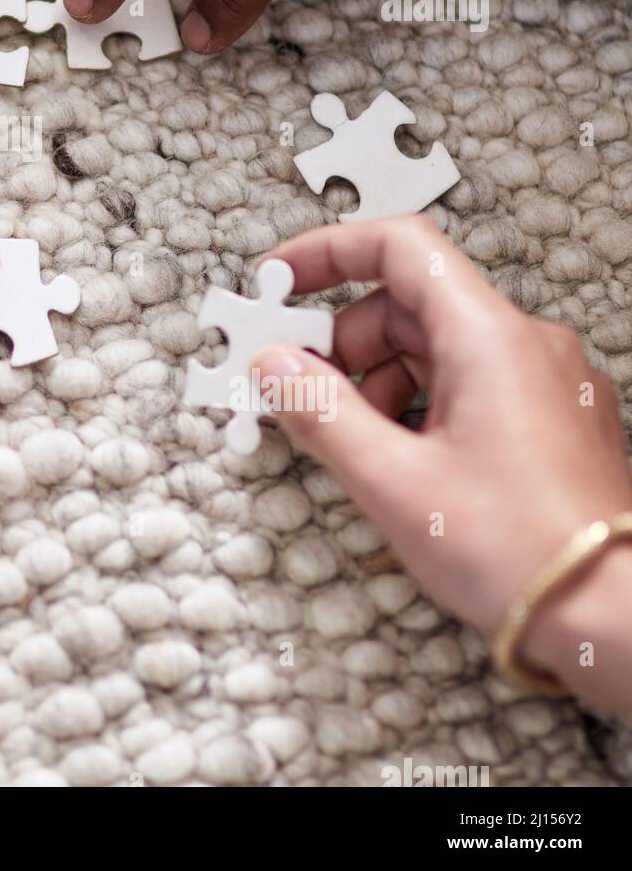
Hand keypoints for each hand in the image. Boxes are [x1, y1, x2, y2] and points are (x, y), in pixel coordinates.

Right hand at [253, 217, 631, 710]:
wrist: (617, 624)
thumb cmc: (523, 554)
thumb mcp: (393, 482)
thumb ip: (319, 411)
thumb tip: (274, 365)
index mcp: (489, 337)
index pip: (399, 247)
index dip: (328, 252)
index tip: (281, 279)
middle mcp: (525, 343)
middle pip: (409, 302)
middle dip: (342, 339)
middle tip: (295, 385)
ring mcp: (544, 380)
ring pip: (436, 346)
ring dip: (377, 379)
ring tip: (349, 440)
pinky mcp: (551, 418)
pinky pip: (468, 382)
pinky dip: (418, 403)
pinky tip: (398, 459)